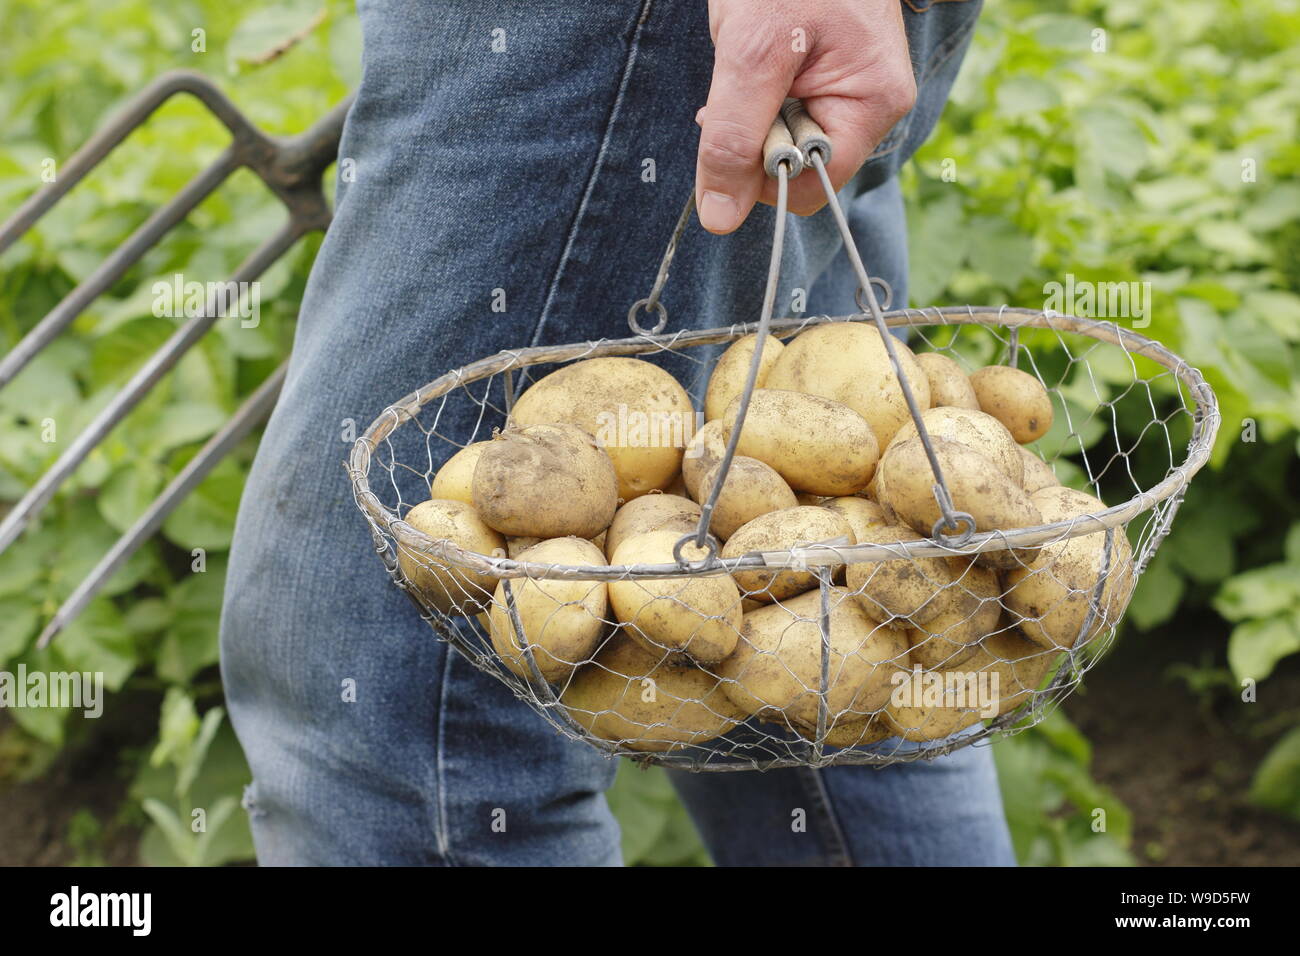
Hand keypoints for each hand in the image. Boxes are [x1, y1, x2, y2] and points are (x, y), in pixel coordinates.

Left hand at [694, 0, 916, 232]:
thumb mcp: (750, 50)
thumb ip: (733, 137)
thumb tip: (719, 219)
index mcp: (873, 103)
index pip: (811, 187)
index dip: (761, 176)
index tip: (730, 131)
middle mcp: (870, 105)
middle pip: (795, 166)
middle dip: (754, 134)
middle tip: (739, 79)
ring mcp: (849, 90)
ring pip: (781, 138)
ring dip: (750, 109)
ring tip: (751, 53)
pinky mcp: (826, 77)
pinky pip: (780, 110)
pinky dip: (754, 91)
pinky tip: (755, 54)